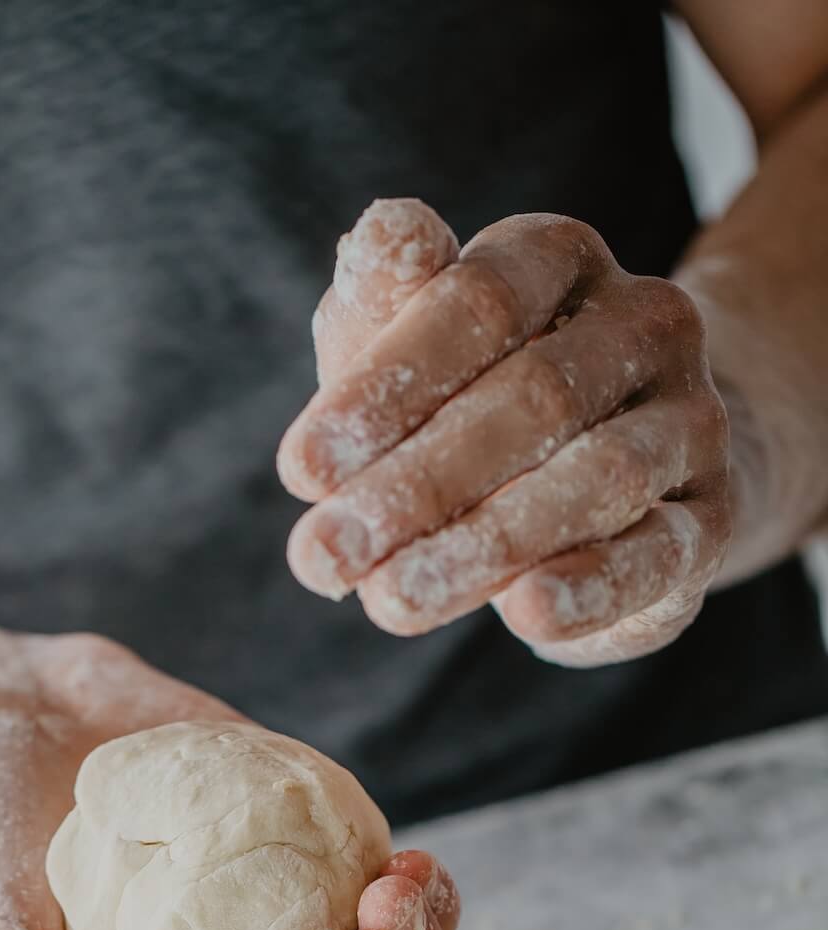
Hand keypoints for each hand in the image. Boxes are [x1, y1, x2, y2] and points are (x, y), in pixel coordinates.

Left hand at [279, 199, 731, 665]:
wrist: (631, 467)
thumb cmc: (478, 398)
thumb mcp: (415, 347)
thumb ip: (384, 303)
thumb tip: (376, 232)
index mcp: (557, 257)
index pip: (475, 305)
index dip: (385, 387)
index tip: (299, 473)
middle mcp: (643, 321)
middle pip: (531, 397)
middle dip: (414, 485)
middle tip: (322, 559)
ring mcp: (691, 419)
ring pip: (598, 476)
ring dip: (485, 544)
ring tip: (390, 600)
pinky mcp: (712, 517)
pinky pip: (660, 552)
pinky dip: (593, 584)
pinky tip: (527, 615)